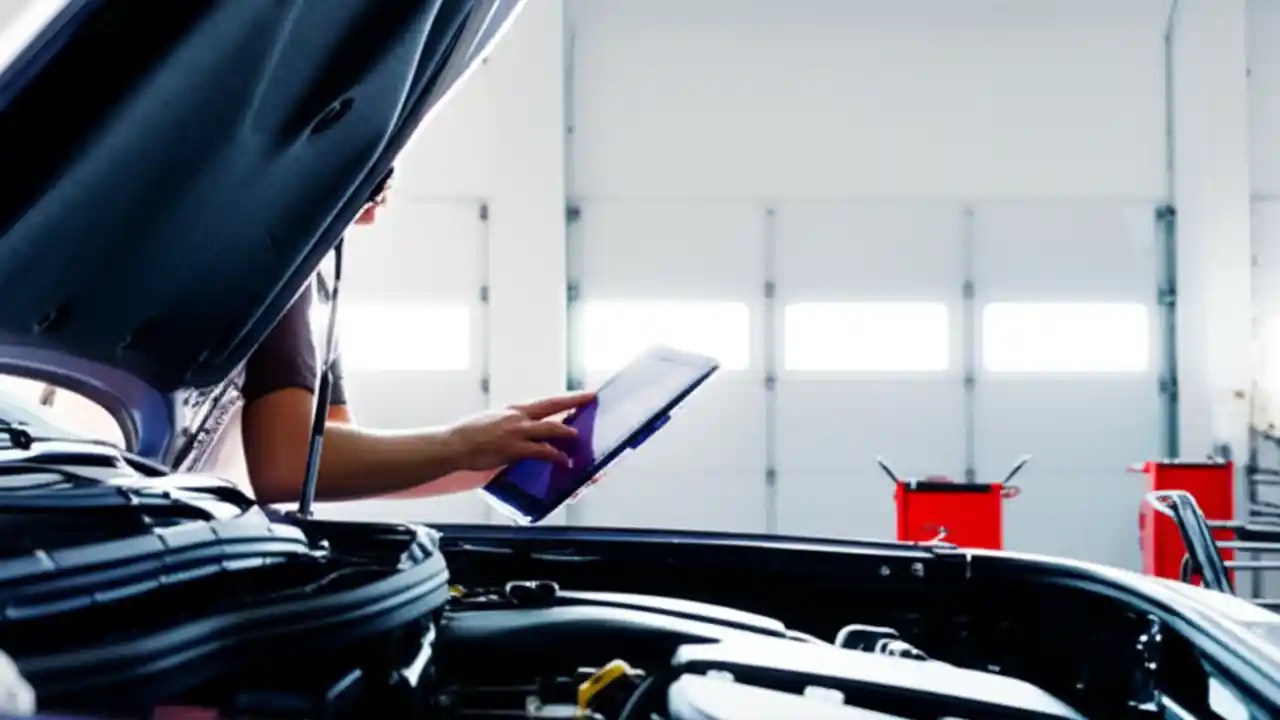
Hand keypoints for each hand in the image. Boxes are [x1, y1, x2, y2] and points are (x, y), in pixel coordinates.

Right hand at [445, 392, 595, 471]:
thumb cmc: (469, 435)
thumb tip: (525, 429)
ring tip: (577, 436)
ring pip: (550, 429)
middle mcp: (518, 417)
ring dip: (566, 432)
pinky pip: (541, 452)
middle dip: (573, 401)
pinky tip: (563, 461)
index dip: (566, 398)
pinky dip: (555, 455)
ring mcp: (517, 432)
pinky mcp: (514, 449)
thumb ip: (512, 424)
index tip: (583, 394)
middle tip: (590, 398)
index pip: (546, 401)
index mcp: (514, 410)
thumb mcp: (493, 422)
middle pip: (552, 406)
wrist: (453, 444)